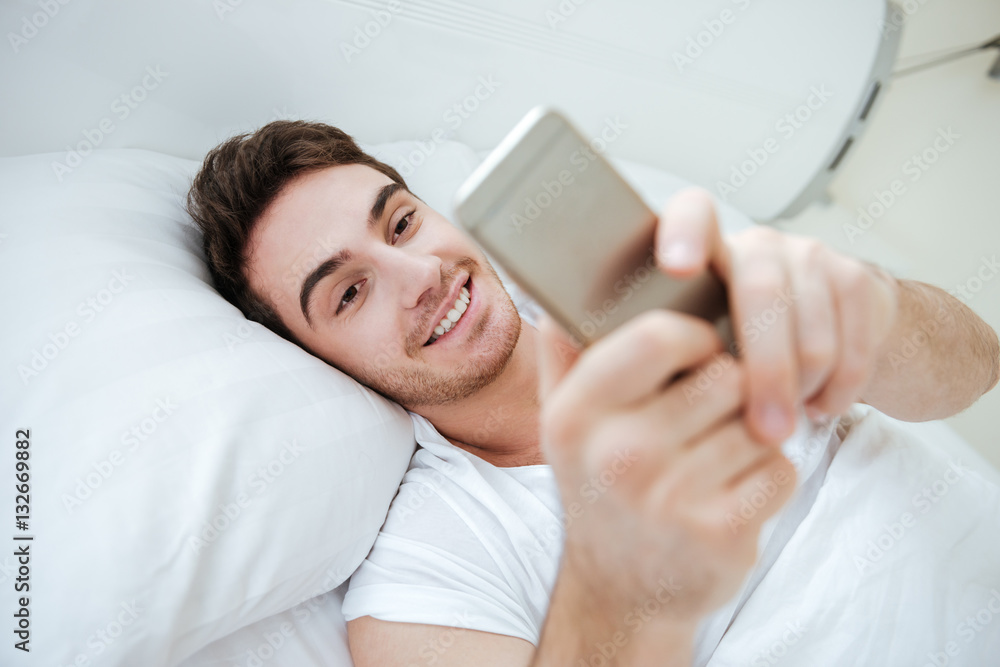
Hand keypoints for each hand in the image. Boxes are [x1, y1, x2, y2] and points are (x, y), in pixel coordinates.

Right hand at [536, 310, 796, 624]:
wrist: (620, 592)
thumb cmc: (600, 488)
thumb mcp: (563, 423)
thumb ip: (563, 356)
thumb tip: (560, 294)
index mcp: (577, 415)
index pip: (658, 336)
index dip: (696, 333)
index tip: (700, 348)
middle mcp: (618, 455)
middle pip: (727, 376)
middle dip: (731, 389)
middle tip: (710, 415)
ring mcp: (670, 499)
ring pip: (761, 421)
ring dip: (753, 434)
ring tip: (716, 457)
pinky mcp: (720, 534)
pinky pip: (781, 469)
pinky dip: (770, 476)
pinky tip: (734, 491)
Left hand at [654, 188, 899, 443]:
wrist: (827, 326)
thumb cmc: (737, 343)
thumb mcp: (696, 340)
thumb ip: (666, 348)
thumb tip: (628, 376)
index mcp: (707, 252)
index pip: (694, 214)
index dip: (685, 232)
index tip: (676, 267)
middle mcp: (758, 244)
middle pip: (762, 294)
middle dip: (766, 372)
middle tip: (765, 430)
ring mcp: (810, 256)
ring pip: (812, 334)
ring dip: (801, 391)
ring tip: (782, 421)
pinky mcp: (856, 279)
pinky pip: (852, 350)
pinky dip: (838, 392)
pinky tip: (818, 406)